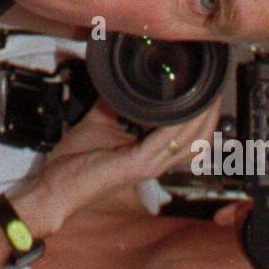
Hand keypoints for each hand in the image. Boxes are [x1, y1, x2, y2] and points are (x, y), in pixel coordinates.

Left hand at [12, 96, 222, 236]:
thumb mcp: (100, 122)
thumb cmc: (74, 164)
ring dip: (200, 117)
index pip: (190, 140)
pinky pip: (166, 142)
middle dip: (210, 115)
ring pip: (190, 142)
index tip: (207, 95)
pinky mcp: (137, 164)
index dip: (203, 119)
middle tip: (213, 91)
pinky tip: (183, 110)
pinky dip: (177, 124)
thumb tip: (122, 80)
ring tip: (205, 95)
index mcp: (151, 156)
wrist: (56, 187)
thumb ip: (116, 104)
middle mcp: (156, 163)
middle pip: (199, 141)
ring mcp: (149, 166)